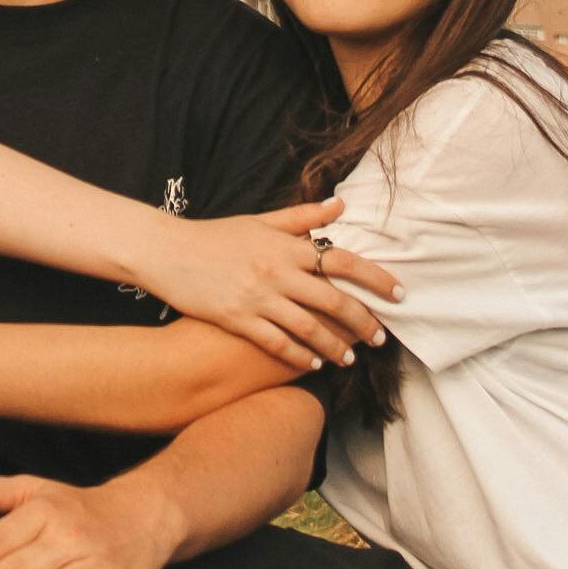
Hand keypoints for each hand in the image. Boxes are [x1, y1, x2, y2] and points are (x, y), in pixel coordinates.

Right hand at [142, 196, 399, 366]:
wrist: (168, 251)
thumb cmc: (215, 236)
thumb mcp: (260, 221)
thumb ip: (301, 217)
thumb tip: (341, 204)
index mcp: (285, 246)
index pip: (342, 260)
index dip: (375, 278)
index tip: (399, 293)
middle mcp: (277, 272)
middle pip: (333, 300)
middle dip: (364, 321)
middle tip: (381, 338)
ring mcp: (258, 298)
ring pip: (309, 327)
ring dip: (335, 345)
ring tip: (350, 358)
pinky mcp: (238, 319)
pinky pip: (277, 343)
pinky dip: (299, 356)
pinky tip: (313, 364)